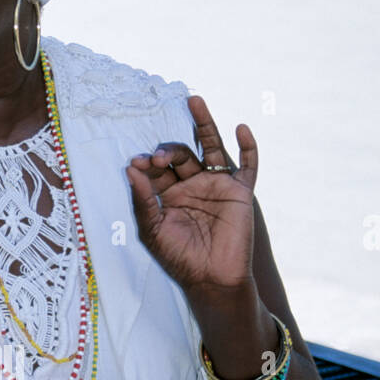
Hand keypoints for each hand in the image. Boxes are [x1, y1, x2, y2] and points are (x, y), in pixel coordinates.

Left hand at [126, 96, 257, 294]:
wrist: (212, 280)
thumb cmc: (180, 259)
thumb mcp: (153, 231)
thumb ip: (142, 201)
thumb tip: (131, 168)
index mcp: (168, 194)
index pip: (156, 168)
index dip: (147, 162)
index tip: (138, 164)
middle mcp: (192, 185)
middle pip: (180, 154)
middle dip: (167, 151)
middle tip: (158, 159)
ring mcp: (216, 185)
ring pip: (210, 146)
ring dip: (203, 123)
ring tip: (193, 99)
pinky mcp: (240, 191)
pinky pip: (248, 164)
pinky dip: (248, 146)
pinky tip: (240, 128)